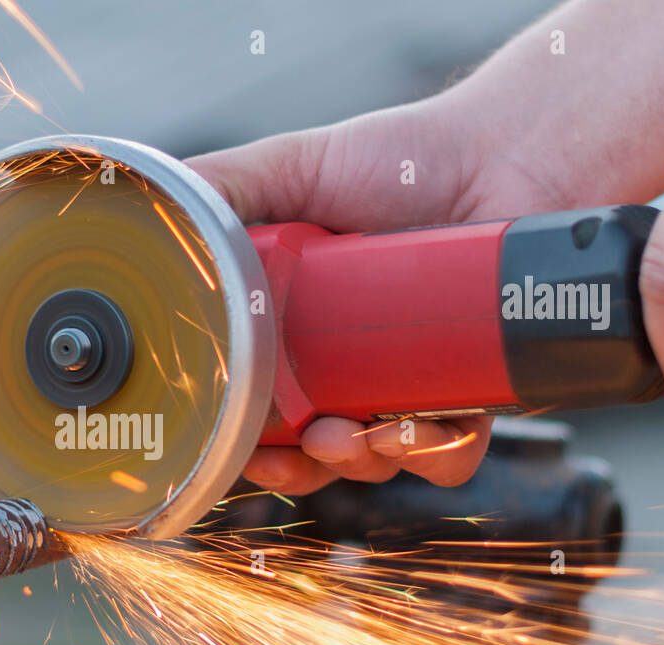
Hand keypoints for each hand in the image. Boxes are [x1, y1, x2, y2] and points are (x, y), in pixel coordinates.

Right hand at [186, 96, 564, 494]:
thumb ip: (219, 191)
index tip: (228, 446)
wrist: (511, 156)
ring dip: (360, 463)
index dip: (236, 437)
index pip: (252, 404)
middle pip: (308, 451)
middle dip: (298, 468)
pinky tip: (422, 424)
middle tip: (301, 448)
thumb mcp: (292, 168)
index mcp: (295, 327)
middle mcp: (349, 365)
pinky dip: (435, 455)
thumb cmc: (405, 161)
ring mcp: (411, 385)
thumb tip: (152, 219)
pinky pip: (451, 456)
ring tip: (362, 432)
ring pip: (375, 463)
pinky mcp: (474, 397)